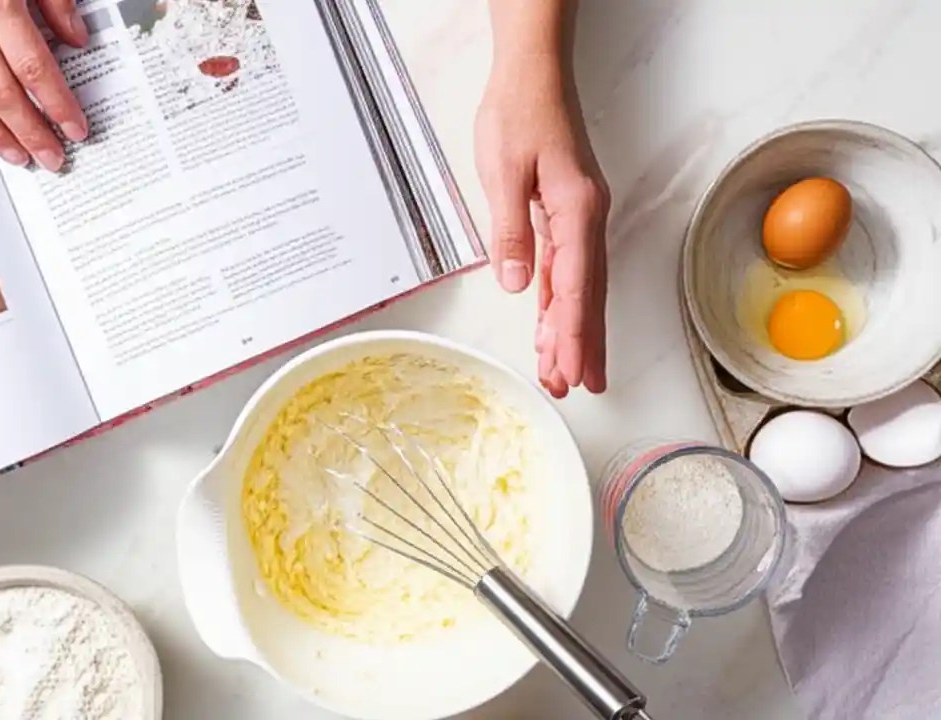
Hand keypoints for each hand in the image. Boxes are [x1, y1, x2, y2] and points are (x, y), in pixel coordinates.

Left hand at [475, 54, 608, 397]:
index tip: (568, 368)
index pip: (575, 285)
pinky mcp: (566, 213)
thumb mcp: (503, 171)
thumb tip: (515, 285)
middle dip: (580, 344)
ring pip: (579, 286)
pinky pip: (567, 268)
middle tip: (573, 386)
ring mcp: (581, 217)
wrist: (532, 74)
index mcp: (577, 210)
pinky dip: (558, 300)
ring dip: (570, 328)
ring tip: (562, 370)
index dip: (571, 332)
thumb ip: (511, 230)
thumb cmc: (519, 113)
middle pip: (587, 294)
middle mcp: (587, 217)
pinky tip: (549, 325)